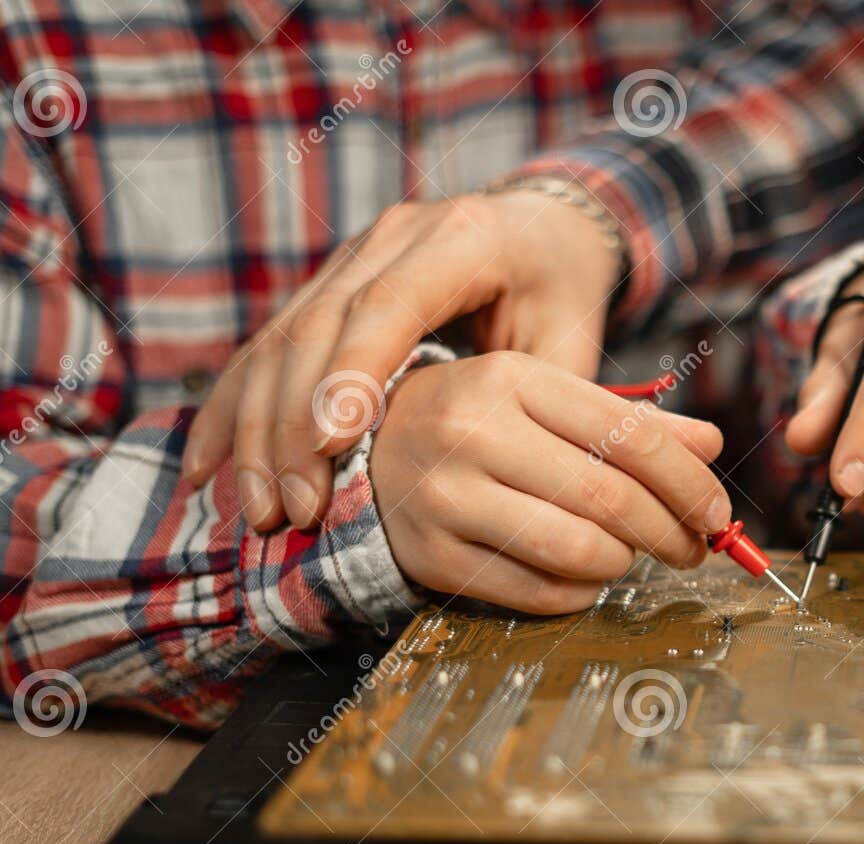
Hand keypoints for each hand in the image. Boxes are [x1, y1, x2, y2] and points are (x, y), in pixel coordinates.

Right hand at [183, 190, 618, 530]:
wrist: (541, 227)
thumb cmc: (563, 291)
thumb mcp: (571, 335)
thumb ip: (542, 394)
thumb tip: (503, 472)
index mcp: (462, 238)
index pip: (389, 304)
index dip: (352, 373)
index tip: (331, 445)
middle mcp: (393, 237)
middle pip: (318, 326)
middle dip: (293, 424)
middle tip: (294, 507)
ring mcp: (351, 255)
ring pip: (281, 338)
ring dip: (260, 430)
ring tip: (262, 510)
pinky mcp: (326, 284)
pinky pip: (267, 345)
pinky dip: (235, 408)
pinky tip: (208, 465)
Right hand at [368, 352, 730, 614]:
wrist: (362, 447)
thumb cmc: (475, 418)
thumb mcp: (546, 397)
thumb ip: (630, 420)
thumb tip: (710, 446)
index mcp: (511, 379)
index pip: (631, 435)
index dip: (689, 482)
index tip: (717, 513)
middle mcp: (472, 432)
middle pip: (611, 499)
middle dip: (670, 533)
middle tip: (693, 548)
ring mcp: (445, 497)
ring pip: (577, 550)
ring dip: (622, 563)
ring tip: (628, 555)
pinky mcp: (430, 555)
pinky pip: (536, 594)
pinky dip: (578, 593)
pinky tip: (583, 578)